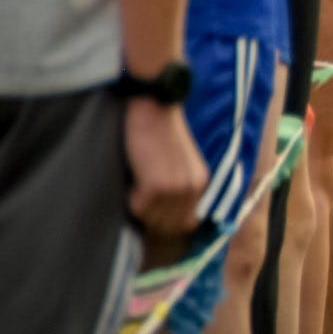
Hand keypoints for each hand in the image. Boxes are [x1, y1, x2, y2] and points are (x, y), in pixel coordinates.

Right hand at [124, 100, 206, 237]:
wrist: (155, 109)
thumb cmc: (160, 134)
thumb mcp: (180, 164)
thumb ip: (178, 188)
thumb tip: (161, 217)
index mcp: (201, 182)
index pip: (187, 223)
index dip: (167, 224)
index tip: (151, 216)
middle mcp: (192, 188)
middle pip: (168, 225)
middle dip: (150, 219)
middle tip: (138, 200)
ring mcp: (176, 187)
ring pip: (151, 218)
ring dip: (139, 208)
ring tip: (136, 185)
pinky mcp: (156, 184)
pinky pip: (138, 208)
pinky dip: (130, 199)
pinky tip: (133, 179)